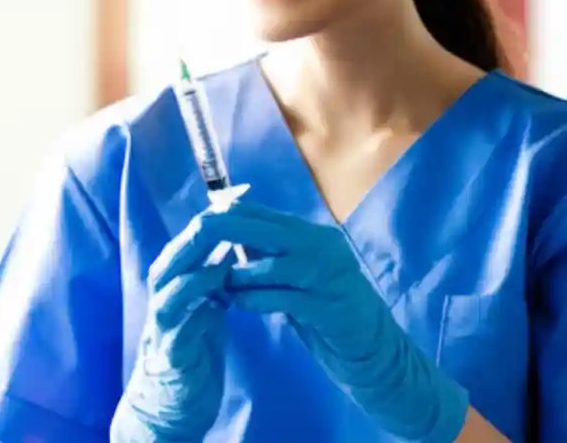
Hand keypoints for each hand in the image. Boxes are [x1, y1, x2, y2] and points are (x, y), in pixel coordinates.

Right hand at [111, 212, 236, 441]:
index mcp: (171, 285)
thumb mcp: (204, 308)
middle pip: (171, 260)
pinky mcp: (170, 357)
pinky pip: (179, 332)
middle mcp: (160, 300)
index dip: (210, 222)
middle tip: (223, 217)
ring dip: (192, 275)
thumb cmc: (190, 352)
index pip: (186, 245)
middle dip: (196, 237)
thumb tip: (232, 245)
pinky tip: (215, 305)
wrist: (170, 406)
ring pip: (168, 292)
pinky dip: (195, 316)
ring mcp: (161, 329)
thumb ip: (213, 280)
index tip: (238, 200)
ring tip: (219, 260)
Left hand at [210, 202, 468, 442]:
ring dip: (234, 277)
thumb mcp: (296, 275)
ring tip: (216, 286)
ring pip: (265, 265)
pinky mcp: (327, 306)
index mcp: (311, 234)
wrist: (375, 353)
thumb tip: (223, 232)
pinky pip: (278, 297)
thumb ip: (267, 254)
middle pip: (256, 227)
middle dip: (220, 234)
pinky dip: (252, 299)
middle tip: (190, 247)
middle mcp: (320, 245)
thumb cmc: (327, 312)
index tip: (195, 227)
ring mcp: (326, 274)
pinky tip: (236, 304)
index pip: (257, 212)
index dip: (223, 216)